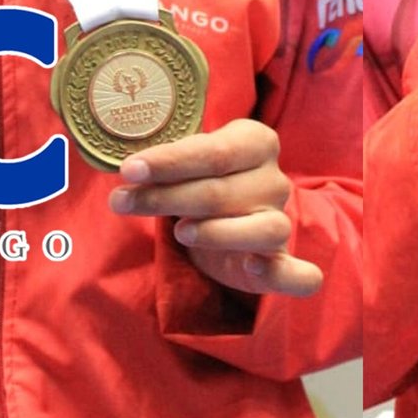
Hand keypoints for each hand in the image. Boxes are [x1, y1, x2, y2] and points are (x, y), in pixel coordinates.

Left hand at [108, 119, 320, 297]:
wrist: (227, 213)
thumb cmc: (201, 178)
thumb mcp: (186, 162)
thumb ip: (166, 164)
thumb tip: (128, 172)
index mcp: (256, 142)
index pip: (215, 152)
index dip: (170, 162)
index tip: (129, 170)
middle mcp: (274, 180)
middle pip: (222, 191)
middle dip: (166, 197)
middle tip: (121, 201)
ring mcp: (282, 221)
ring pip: (262, 228)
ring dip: (216, 232)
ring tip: (178, 232)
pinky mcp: (281, 262)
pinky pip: (297, 274)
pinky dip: (278, 273)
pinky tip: (252, 268)